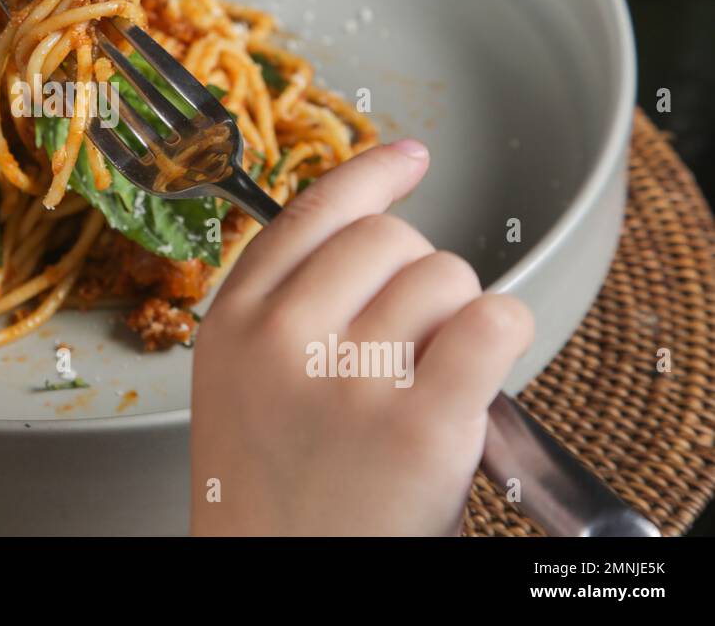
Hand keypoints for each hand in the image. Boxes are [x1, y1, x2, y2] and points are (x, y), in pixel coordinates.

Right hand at [190, 139, 533, 535]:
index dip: (371, 175)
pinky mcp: (419, 425)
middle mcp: (281, 339)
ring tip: (430, 375)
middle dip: (417, 272)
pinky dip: (504, 330)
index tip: (409, 158)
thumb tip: (378, 226)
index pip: (311, 212)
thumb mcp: (240, 382)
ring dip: (456, 314)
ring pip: (444, 275)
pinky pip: (491, 321)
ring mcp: (348, 381)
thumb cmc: (272, 489)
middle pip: (388, 237)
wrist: (280, 579)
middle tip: (412, 335)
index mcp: (233, 322)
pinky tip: (483, 365)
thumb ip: (283, 307)